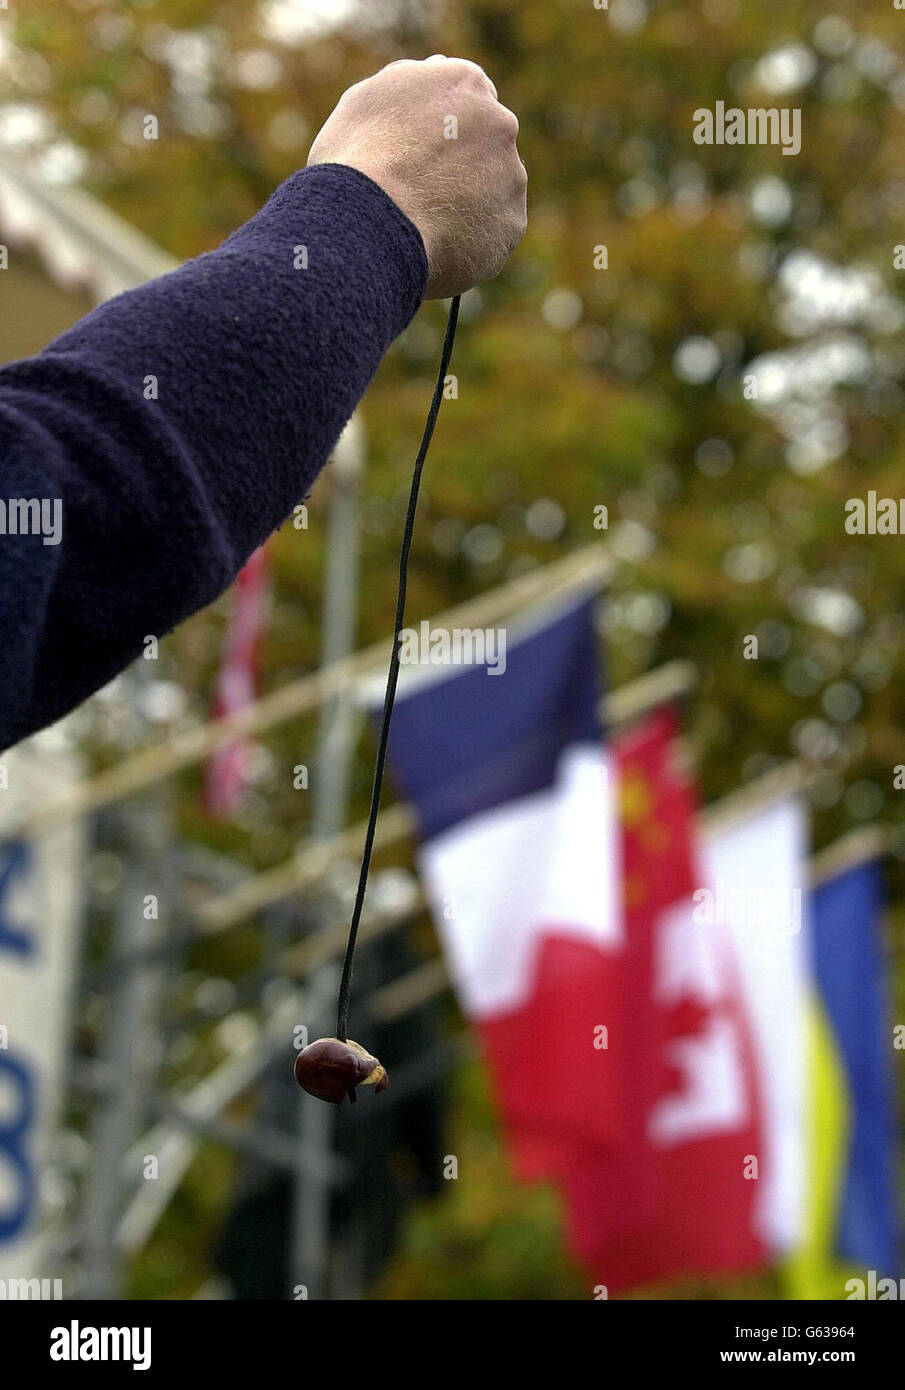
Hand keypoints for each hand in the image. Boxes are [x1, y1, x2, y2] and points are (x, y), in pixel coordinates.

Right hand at [307, 55, 526, 298]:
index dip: (443, 129)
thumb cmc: (358, 160)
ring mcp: (511, 174)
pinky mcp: (512, 223)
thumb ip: (412, 82)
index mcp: (465, 82)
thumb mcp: (371, 99)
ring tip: (425, 223)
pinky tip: (440, 245)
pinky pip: (493, 232)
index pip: (467, 99)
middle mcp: (499, 122)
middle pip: (486, 144)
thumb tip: (437, 68)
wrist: (371, 223)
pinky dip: (472, 240)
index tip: (422, 153)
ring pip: (494, 190)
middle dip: (461, 165)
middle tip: (421, 192)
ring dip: (469, 203)